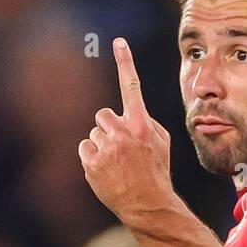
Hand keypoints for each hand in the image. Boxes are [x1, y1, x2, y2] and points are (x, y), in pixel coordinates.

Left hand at [78, 38, 175, 226]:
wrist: (148, 204)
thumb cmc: (156, 170)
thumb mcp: (162, 142)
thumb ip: (146, 121)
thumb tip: (129, 114)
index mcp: (141, 124)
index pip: (131, 86)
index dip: (126, 62)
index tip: (119, 42)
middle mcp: (122, 133)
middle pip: (103, 115)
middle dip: (109, 127)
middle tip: (121, 147)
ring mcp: (106, 149)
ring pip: (94, 133)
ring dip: (102, 144)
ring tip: (116, 162)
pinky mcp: (92, 164)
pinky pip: (85, 148)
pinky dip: (92, 157)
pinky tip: (106, 169)